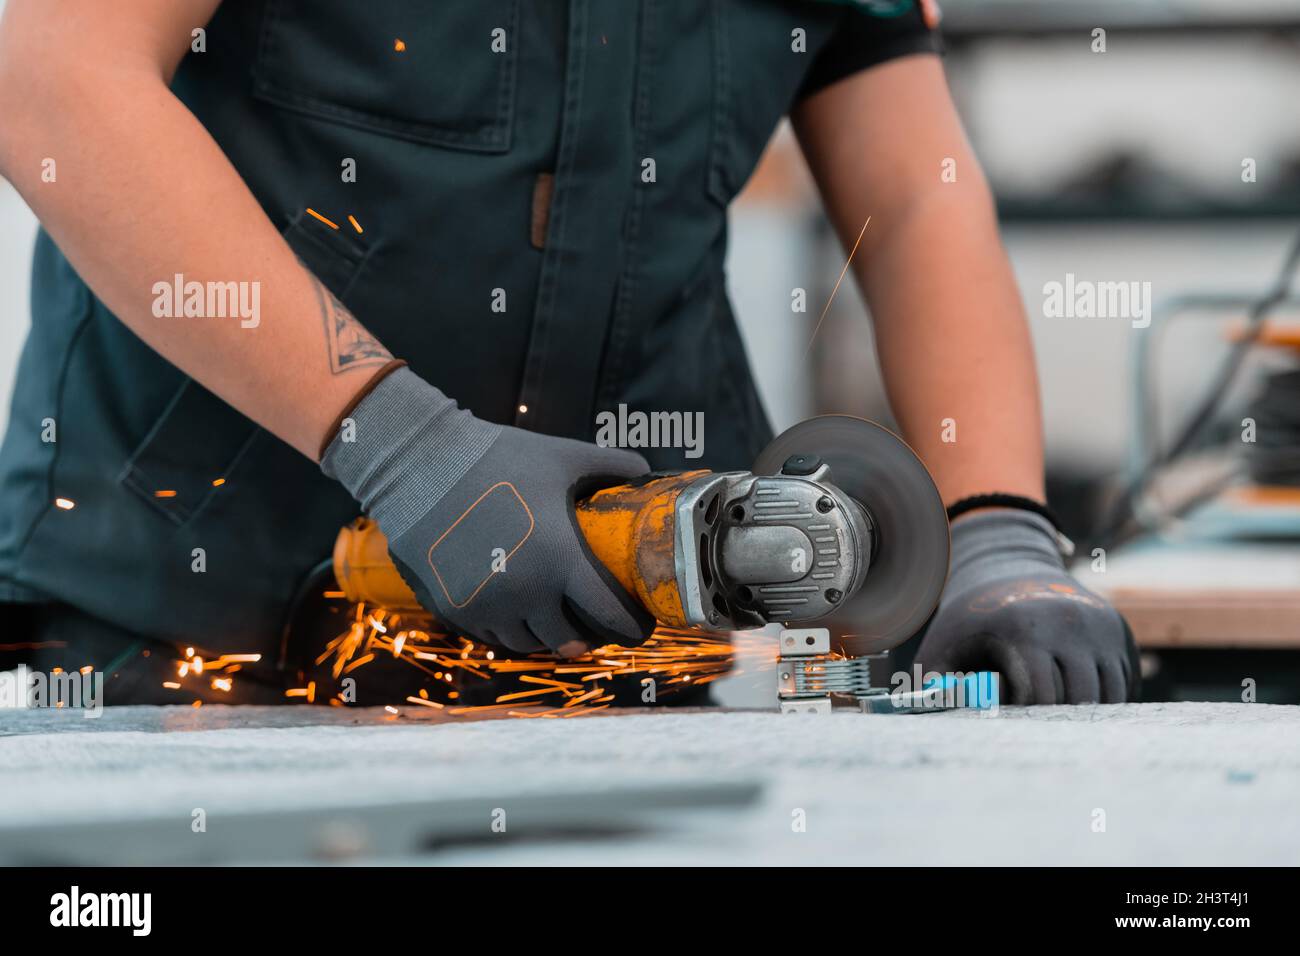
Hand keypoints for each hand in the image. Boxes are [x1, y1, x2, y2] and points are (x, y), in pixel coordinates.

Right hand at [322, 368, 654, 654]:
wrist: (420, 465)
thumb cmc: (498, 458)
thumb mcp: (563, 456)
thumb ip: (611, 466)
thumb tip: (647, 472)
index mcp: (561, 560)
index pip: (611, 615)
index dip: (633, 627)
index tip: (642, 626)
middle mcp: (525, 593)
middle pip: (571, 640)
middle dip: (591, 636)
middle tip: (599, 624)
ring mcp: (487, 606)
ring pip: (529, 643)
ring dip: (549, 636)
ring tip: (559, 620)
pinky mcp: (454, 610)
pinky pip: (492, 634)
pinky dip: (511, 627)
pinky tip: (520, 610)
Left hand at [914, 509, 1138, 704]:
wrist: (1008, 572)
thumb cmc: (969, 623)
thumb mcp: (943, 648)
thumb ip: (936, 688)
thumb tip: (938, 725)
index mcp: (1025, 629)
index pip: (1041, 698)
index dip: (1026, 719)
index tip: (1010, 723)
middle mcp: (1070, 624)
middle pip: (1080, 699)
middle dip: (1058, 720)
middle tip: (1036, 728)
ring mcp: (1100, 626)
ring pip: (1109, 696)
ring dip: (1086, 714)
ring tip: (1053, 716)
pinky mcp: (1119, 631)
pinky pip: (1123, 684)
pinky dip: (1104, 700)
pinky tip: (1074, 698)